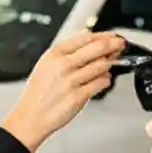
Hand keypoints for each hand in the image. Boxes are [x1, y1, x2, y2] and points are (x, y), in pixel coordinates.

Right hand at [2, 31, 123, 152]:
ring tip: (108, 66)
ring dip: (109, 65)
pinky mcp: (78, 96)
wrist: (31, 116)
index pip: (86, 37)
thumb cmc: (39, 92)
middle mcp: (63, 65)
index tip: (112, 36)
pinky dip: (105, 80)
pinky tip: (102, 80)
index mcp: (55, 54)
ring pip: (102, 65)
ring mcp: (71, 81)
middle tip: (120, 45)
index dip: (103, 36)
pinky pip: (101, 83)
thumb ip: (68, 51)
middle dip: (114, 45)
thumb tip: (91, 40)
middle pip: (98, 48)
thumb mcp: (47, 63)